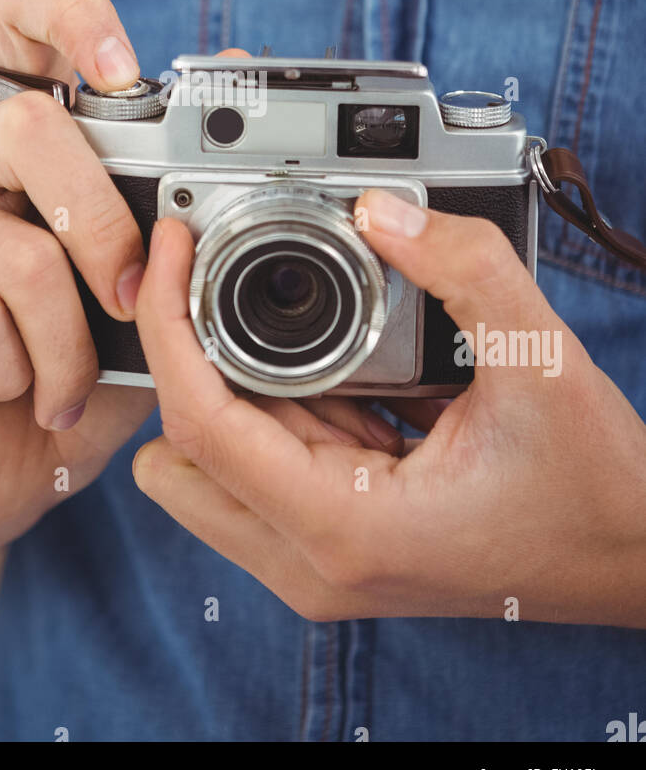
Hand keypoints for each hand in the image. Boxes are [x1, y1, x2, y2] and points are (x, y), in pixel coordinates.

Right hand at [0, 0, 154, 568]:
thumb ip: (179, 206)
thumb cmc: (74, 372)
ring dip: (69, 346)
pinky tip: (13, 394)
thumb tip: (240, 74)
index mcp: (22, 145)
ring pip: (19, 251)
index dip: (68, 12)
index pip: (17, 16)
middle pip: (30, 127)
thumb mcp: (147, 296)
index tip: (123, 69)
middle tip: (128, 305)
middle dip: (107, 230)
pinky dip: (21, 376)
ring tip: (67, 387)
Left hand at [132, 190, 645, 626]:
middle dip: (187, 364)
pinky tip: (338, 369)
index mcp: (346, 526)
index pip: (199, 425)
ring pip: (212, 464)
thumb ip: (465, 268)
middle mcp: (315, 559)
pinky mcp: (336, 543)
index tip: (177, 247)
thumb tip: (382, 209)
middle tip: (219, 283)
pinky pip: (262, 466)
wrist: (634, 560)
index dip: (170, 323)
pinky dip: (276, 409)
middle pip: (179, 455)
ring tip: (292, 323)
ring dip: (233, 386)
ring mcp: (321, 560)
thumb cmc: (594, 489)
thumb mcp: (540, 362)